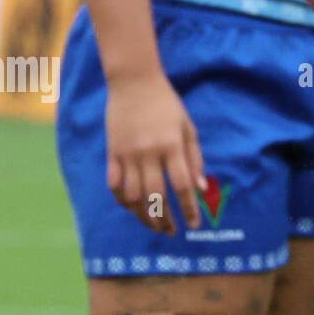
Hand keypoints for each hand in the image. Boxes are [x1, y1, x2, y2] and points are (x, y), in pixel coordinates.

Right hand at [105, 73, 205, 234]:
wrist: (134, 83)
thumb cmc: (167, 104)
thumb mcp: (187, 127)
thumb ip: (195, 157)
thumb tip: (201, 188)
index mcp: (171, 146)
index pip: (182, 186)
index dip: (189, 208)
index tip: (194, 224)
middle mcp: (149, 153)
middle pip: (156, 197)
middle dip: (164, 220)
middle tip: (171, 232)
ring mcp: (127, 154)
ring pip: (133, 197)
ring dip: (143, 216)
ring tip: (153, 225)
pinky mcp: (111, 153)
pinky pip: (114, 185)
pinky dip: (122, 201)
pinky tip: (132, 208)